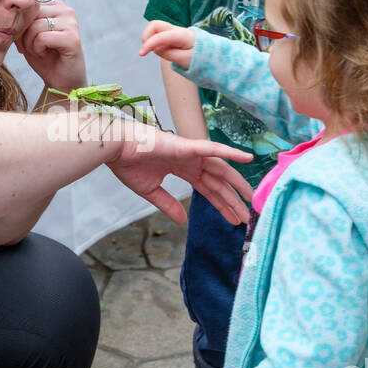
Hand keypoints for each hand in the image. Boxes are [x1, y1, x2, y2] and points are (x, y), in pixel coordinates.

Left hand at [18, 0, 86, 91]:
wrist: (60, 82)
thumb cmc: (44, 58)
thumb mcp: (27, 35)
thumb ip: (22, 21)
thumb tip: (9, 13)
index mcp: (56, 6)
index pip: (28, 7)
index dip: (21, 26)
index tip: (24, 42)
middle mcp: (66, 11)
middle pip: (31, 15)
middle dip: (24, 35)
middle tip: (30, 49)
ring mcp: (71, 23)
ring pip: (35, 26)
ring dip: (30, 44)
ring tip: (39, 52)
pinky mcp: (72, 38)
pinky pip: (42, 38)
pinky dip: (37, 49)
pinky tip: (45, 55)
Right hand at [107, 126, 253, 224]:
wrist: (115, 149)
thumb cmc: (128, 164)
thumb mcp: (151, 191)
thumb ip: (169, 204)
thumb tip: (182, 221)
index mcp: (182, 169)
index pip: (208, 190)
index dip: (221, 205)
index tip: (234, 219)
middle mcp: (190, 161)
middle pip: (218, 183)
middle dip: (232, 200)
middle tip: (246, 216)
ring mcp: (190, 153)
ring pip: (220, 169)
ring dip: (237, 183)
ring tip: (251, 196)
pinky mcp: (187, 146)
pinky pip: (213, 150)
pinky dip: (230, 153)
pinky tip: (247, 158)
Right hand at [138, 21, 195, 69]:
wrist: (209, 52)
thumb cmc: (200, 56)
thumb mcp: (186, 60)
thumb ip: (170, 54)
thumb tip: (155, 48)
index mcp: (182, 36)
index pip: (161, 36)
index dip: (149, 44)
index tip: (141, 54)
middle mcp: (176, 30)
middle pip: (155, 24)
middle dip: (146, 35)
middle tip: (145, 50)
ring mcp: (173, 31)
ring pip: (154, 28)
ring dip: (149, 38)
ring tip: (154, 51)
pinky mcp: (170, 35)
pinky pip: (157, 34)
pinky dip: (153, 41)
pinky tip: (159, 49)